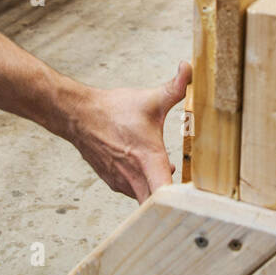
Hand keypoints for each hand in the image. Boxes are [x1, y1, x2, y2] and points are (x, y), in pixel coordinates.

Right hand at [69, 62, 191, 202]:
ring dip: (159, 192)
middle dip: (174, 204)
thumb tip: (190, 67)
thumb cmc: (113, 110)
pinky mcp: (114, 183)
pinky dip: (145, 188)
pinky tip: (151, 172)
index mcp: (148, 159)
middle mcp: (134, 177)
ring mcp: (122, 183)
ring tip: (172, 180)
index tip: (196, 201)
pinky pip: (135, 193)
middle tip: (191, 198)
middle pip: (157, 207)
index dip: (181, 201)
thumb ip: (176, 86)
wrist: (79, 116)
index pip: (164, 194)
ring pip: (146, 200)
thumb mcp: (151, 99)